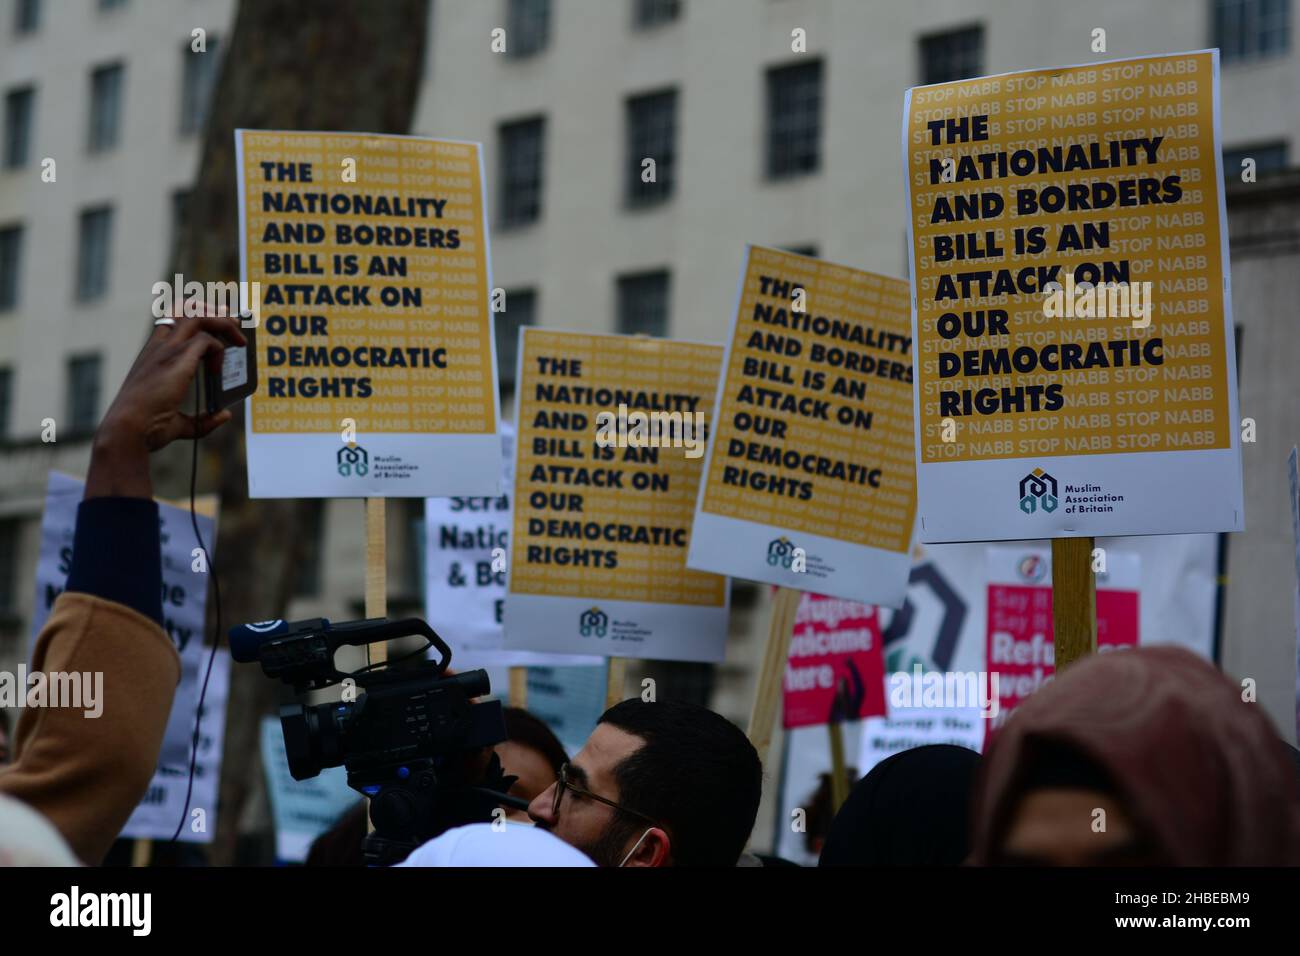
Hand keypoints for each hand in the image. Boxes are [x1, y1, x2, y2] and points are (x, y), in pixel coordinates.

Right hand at [85, 311, 246, 499]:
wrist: (128, 430)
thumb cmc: (145, 429)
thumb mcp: (178, 423)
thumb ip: (201, 420)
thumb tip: (224, 415)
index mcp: (153, 356)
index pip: (171, 321)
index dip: (194, 316)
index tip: (215, 322)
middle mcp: (158, 348)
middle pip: (185, 311)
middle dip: (213, 312)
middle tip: (234, 323)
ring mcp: (166, 351)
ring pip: (197, 317)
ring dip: (222, 323)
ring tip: (239, 339)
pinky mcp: (177, 360)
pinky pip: (206, 341)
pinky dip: (219, 351)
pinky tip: (217, 371)